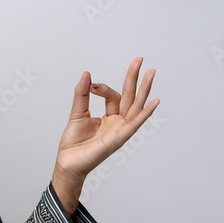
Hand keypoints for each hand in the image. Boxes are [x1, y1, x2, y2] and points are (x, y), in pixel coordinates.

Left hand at [51, 57, 159, 214]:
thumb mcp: (77, 113)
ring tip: (151, 72)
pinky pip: (135, 124)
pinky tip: (155, 102)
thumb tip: (87, 74)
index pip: (113, 96)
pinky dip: (145, 113)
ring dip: (144, 89)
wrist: (68, 163)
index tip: (91, 85)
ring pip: (136, 106)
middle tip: (140, 60)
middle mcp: (118, 122)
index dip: (103, 88)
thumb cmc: (74, 143)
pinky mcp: (119, 138)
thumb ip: (82, 94)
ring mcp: (120, 130)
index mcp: (110, 117)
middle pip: (130, 96)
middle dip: (134, 78)